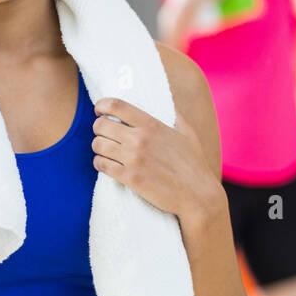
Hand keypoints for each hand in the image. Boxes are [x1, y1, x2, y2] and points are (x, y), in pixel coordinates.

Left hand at [91, 97, 218, 219]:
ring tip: (106, 150)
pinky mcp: (129, 178)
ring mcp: (133, 159)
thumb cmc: (194, 164)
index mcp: (152, 125)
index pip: (116, 105)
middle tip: (105, 134)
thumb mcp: (187, 133)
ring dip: (99, 147)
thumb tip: (166, 101)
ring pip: (98, 145)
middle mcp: (140, 139)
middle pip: (101, 125)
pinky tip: (107, 164)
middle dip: (99, 128)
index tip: (100, 110)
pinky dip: (100, 163)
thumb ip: (174, 114)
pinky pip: (101, 165)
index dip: (102, 105)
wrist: (197, 195)